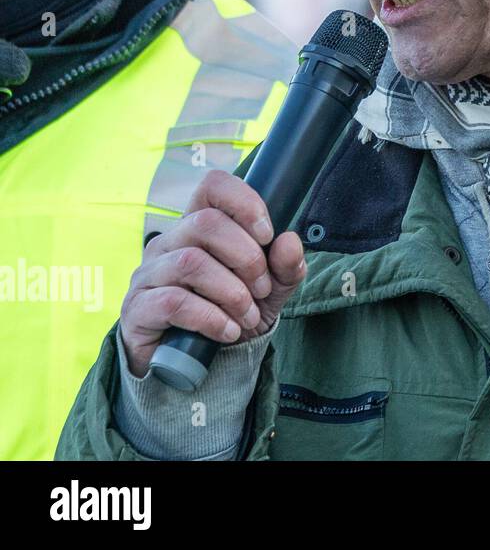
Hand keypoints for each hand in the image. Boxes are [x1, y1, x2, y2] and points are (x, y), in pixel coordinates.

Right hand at [120, 170, 306, 377]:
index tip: (267, 234)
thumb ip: (285, 267)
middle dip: (247, 258)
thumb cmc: (232, 313)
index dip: (244, 202)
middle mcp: (170, 242)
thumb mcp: (270, 292)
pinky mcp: (137, 308)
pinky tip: (228, 331)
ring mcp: (149, 273)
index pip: (213, 186)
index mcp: (200, 225)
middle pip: (206, 222)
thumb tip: (289, 240)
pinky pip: (174, 301)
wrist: (199, 366)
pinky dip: (211, 317)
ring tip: (248, 315)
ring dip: (231, 291)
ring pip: (191, 262)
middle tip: (262, 289)